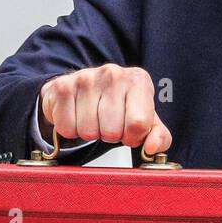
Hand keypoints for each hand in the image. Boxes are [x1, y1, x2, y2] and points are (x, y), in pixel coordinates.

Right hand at [38, 65, 170, 157]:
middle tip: (108, 123)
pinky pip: (66, 128)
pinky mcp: (62, 86)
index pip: (138, 124)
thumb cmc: (119, 105)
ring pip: (88, 132)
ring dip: (90, 133)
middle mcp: (113, 74)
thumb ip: (159, 136)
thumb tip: (152, 148)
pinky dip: (70, 130)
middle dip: (110, 136)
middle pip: (112, 131)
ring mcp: (86, 78)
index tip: (128, 131)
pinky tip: (76, 115)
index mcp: (138, 80)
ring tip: (93, 119)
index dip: (132, 137)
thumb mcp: (146, 118)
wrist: (86, 87)